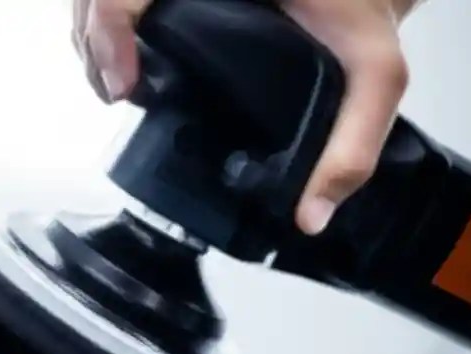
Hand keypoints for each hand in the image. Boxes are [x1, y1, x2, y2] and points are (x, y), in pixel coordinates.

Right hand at [73, 0, 422, 235]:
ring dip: (94, 39)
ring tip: (123, 85)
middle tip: (121, 95)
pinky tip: (128, 61)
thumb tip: (309, 216)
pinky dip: (107, 28)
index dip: (107, 37)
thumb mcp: (376, 72)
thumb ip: (354, 144)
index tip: (125, 88)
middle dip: (94, 48)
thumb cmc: (363, 10)